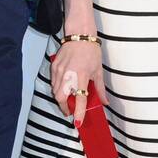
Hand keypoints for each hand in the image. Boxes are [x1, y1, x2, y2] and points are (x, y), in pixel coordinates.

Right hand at [51, 12, 106, 126]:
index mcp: (81, 75)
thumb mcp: (98, 70)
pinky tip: (64, 88)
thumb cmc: (91, 51)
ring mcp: (59, 70)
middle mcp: (68, 74)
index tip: (78, 123)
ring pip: (55, 91)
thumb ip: (100, 88)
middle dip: (64, 108)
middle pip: (60, 98)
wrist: (80, 34)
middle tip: (71, 111)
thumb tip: (105, 102)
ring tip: (68, 100)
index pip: (80, 98)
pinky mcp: (54, 66)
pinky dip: (57, 88)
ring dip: (61, 99)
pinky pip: (53, 82)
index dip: (79, 112)